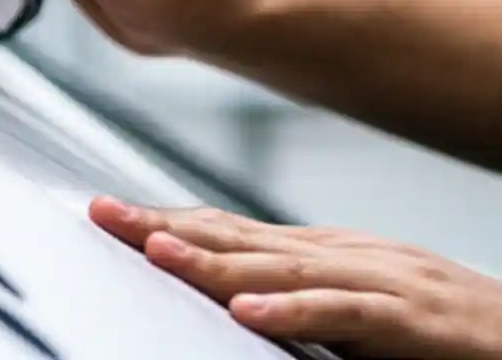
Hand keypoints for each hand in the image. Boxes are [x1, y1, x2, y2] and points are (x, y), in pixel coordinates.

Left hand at [89, 197, 501, 358]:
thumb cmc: (431, 321)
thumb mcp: (344, 298)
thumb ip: (287, 293)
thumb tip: (219, 292)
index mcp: (317, 249)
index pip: (224, 228)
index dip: (164, 219)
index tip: (105, 213)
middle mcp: (338, 254)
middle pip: (236, 238)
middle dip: (166, 228)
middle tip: (103, 216)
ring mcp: (374, 281)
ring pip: (280, 269)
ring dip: (213, 261)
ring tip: (156, 251)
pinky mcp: (409, 319)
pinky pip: (344, 315)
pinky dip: (294, 312)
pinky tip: (249, 313)